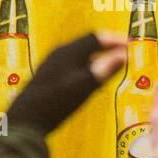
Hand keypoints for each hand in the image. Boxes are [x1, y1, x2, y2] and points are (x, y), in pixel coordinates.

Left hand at [2, 31, 125, 136]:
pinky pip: (72, 62)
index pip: (95, 37)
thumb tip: (124, 55)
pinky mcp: (48, 75)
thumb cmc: (55, 103)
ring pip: (79, 53)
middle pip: (87, 43)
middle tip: (124, 51)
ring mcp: (52, 64)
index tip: (131, 43)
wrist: (26, 120)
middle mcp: (59, 53)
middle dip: (107, 45)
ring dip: (97, 55)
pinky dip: (87, 64)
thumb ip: (104, 70)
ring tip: (112, 62)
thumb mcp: (84, 87)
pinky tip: (90, 77)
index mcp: (68, 52)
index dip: (115, 39)